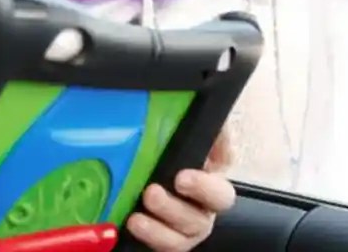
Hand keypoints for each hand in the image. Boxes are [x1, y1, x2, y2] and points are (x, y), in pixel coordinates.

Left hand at [126, 123, 237, 251]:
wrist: (123, 203)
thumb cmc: (146, 170)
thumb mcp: (157, 145)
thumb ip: (174, 125)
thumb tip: (187, 108)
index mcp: (206, 171)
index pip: (225, 155)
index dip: (221, 147)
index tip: (207, 139)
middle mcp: (204, 201)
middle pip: (219, 197)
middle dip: (203, 187)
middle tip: (180, 177)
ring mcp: (189, 226)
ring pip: (193, 224)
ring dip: (171, 211)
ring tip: (148, 196)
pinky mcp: (170, 242)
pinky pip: (169, 245)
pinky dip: (153, 235)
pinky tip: (134, 221)